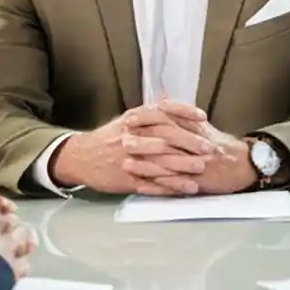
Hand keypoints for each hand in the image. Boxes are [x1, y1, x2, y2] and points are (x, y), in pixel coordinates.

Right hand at [53, 101, 210, 194]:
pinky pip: (153, 184)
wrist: (81, 157)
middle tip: (208, 147)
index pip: (162, 112)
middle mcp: (132, 137)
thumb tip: (169, 101)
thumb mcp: (125, 120)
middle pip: (164, 138)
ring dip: (183, 167)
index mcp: (133, 120)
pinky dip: (171, 187)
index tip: (202, 117)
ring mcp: (129, 159)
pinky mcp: (127, 179)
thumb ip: (148, 114)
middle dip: (189, 143)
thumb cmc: (108, 138)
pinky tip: (186, 188)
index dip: (184, 113)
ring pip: (160, 163)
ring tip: (202, 169)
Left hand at [124, 99, 255, 195]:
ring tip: (126, 165)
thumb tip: (161, 99)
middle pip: (166, 139)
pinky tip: (142, 186)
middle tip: (123, 141)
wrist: (243, 164)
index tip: (129, 118)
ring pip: (168, 162)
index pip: (169, 118)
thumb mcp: (200, 125)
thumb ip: (179, 113)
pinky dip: (158, 186)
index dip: (148, 118)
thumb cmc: (218, 144)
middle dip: (143, 140)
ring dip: (146, 164)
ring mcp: (197, 162)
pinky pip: (175, 184)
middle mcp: (195, 142)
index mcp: (194, 126)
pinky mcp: (199, 181)